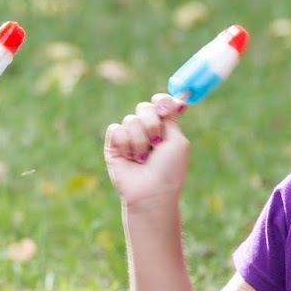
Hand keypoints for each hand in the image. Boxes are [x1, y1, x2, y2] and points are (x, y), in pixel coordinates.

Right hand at [105, 93, 189, 209]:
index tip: (166, 110)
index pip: (160, 102)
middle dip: (152, 124)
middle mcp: (146, 130)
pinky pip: (116, 129)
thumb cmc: (168, 170)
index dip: (162, 101)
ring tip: (142, 159)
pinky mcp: (113, 145)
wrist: (151, 191)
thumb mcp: (177, 141)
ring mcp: (129, 137)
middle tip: (156, 143)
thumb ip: (171, 118)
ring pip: (131, 120)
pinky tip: (130, 159)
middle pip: (144, 107)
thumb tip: (171, 99)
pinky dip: (126, 144)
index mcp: (164, 128)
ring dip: (140, 141)